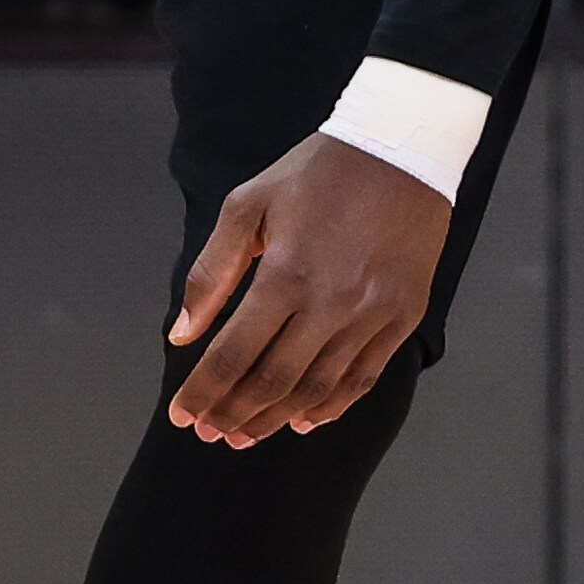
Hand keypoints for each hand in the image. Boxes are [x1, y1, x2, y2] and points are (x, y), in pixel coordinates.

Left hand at [167, 132, 452, 447]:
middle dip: (233, 414)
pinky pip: (363, 378)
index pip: (233, 354)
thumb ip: (211, 272)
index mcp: (286, 274)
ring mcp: (372, 314)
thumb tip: (181, 333)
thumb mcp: (247, 205)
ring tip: (244, 434)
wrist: (402, 149)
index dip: (202, 392)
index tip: (181, 414)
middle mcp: (331, 303)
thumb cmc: (319, 172)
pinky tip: (302, 419)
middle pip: (273, 382)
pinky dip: (329, 407)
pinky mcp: (402, 316)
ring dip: (274, 419)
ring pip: (317, 390)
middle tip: (208, 431)